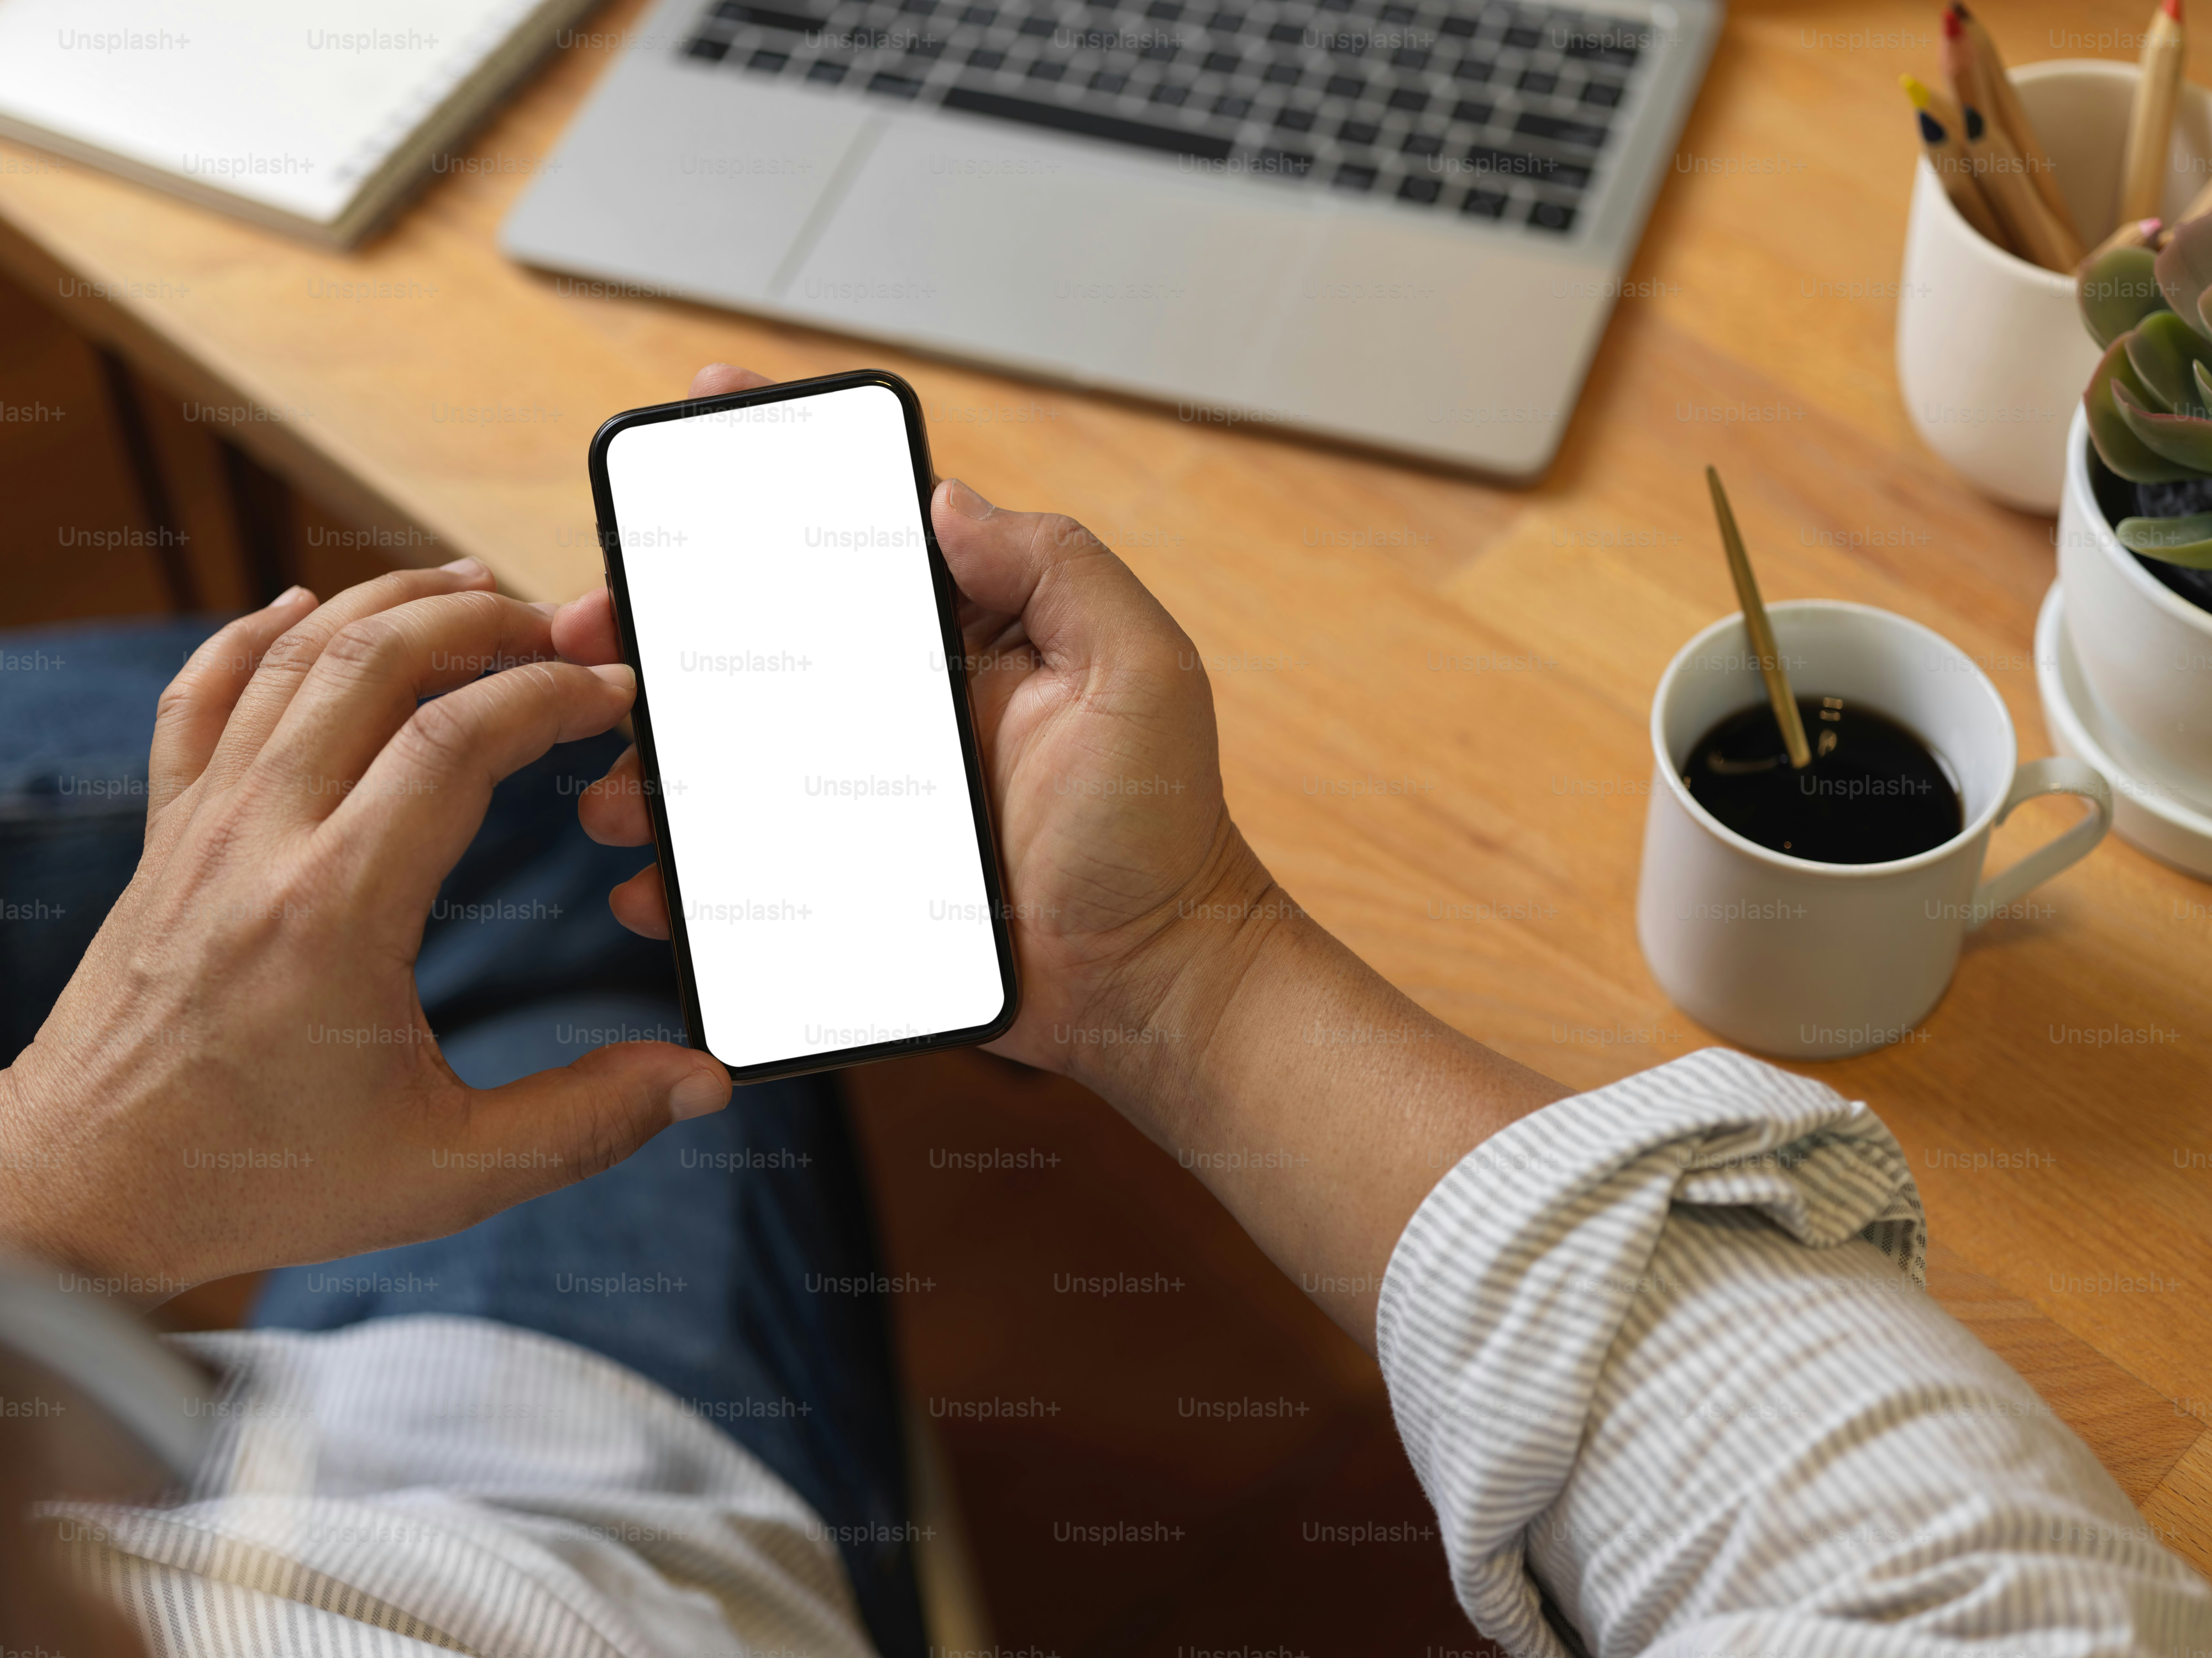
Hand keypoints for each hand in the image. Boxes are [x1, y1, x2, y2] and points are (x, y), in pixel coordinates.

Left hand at [0, 565, 731, 1302]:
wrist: (85, 1191)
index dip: (550, 698)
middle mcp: (261, 842)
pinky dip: (254, 633)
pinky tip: (302, 608)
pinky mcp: (166, 834)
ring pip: (294, 655)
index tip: (611, 698)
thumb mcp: (448, 1173)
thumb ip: (585, 1122)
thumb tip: (697, 1084)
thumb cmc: (260, 1180)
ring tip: (471, 591)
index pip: (456, 742)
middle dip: (484, 622)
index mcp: (336, 911)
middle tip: (560, 630)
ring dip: (389, 603)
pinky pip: (202, 695)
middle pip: (376, 660)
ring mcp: (202, 826)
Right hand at [556, 364, 1280, 1129]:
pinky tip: (655, 882)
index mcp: (963, 641)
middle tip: (594, 630)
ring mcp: (867, 799)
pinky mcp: (850, 883)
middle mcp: (901, 708)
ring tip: (608, 783)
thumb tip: (950, 501)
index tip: (703, 413)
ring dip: (652, 758)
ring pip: (731, 757)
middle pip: (760, 644)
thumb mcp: (1141, 675)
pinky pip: (748, 870)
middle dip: (663, 626)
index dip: (780, 474)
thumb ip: (1059, 569)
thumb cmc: (1162, 832)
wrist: (1154, 982)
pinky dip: (691, 877)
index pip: (859, 538)